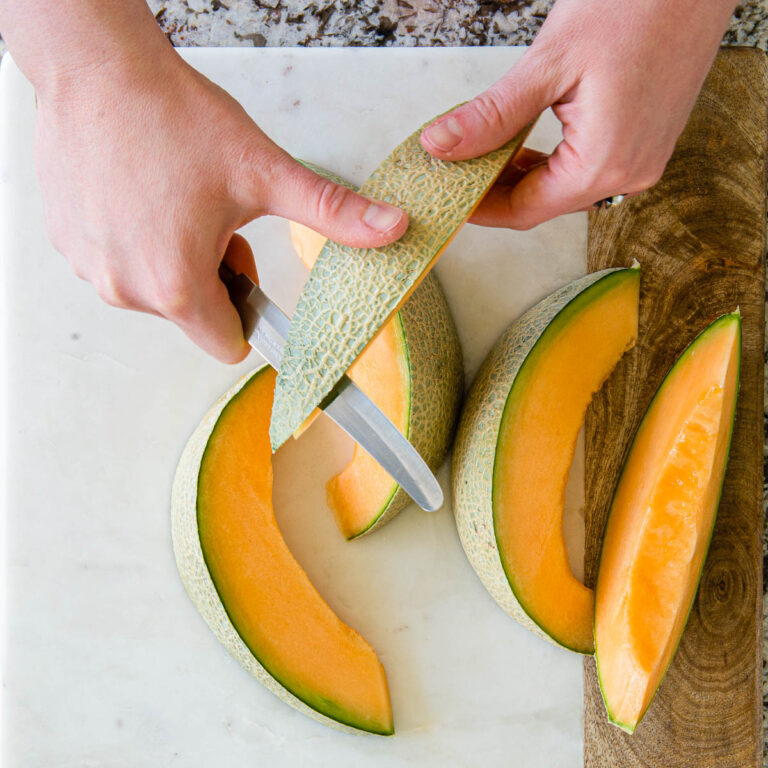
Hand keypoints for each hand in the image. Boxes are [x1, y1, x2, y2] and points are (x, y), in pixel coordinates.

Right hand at [14, 4, 406, 362]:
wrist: (99, 68)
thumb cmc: (176, 119)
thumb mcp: (265, 173)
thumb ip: (331, 213)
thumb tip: (391, 228)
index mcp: (177, 286)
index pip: (228, 344)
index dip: (245, 306)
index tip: (243, 263)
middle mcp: (126, 289)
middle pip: (193, 315)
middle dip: (211, 276)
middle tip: (210, 216)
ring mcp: (91, 268)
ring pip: (155, 291)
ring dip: (173, 258)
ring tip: (174, 199)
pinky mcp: (67, 245)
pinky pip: (118, 265)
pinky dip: (135, 241)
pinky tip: (141, 194)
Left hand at [420, 0, 737, 229]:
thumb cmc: (636, 5)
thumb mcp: (549, 65)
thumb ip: (491, 116)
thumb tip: (441, 146)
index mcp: (605, 164)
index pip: (524, 211)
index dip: (479, 207)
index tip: (448, 193)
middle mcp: (629, 174)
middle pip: (544, 203)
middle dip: (496, 190)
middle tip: (456, 169)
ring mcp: (642, 159)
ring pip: (563, 187)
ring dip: (521, 176)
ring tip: (482, 153)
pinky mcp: (646, 142)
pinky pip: (587, 169)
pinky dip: (550, 162)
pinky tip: (523, 144)